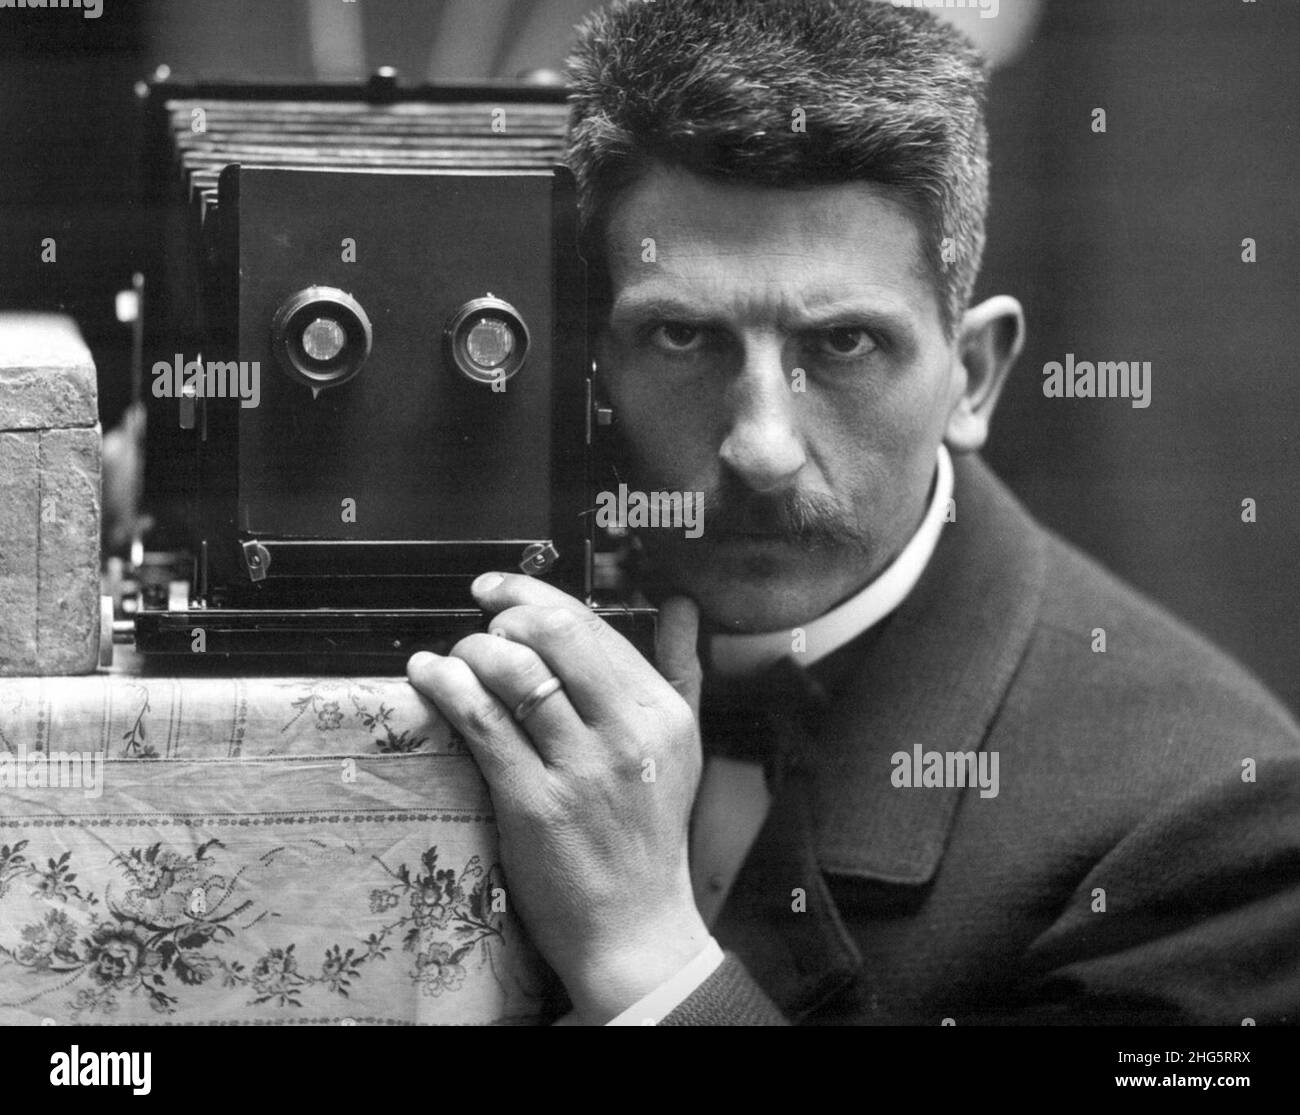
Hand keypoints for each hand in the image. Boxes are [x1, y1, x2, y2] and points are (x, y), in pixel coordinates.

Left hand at [405, 573, 709, 1021]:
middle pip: (556, 635)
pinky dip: (448, 686)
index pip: (595, 627)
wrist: (635, 928)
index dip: (537, 596)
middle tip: (481, 617)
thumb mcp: (685, 747)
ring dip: (472, 648)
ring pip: (515, 673)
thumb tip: (680, 603)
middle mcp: (628, 735)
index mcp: (664, 713)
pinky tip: (429, 674)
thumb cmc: (651, 834)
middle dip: (505, 612)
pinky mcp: (534, 806)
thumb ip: (682, 670)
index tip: (503, 591)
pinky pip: (483, 724)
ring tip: (455, 654)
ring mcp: (581, 771)